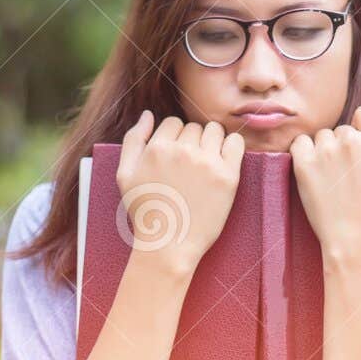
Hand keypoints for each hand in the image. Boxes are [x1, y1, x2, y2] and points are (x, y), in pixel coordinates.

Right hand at [116, 111, 243, 272]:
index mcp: (158, 148)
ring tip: (206, 163)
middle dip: (192, 142)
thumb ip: (133, 140)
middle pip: (194, 127)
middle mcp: (183, 151)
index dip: (174, 139)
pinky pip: (236, 142)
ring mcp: (207, 163)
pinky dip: (232, 145)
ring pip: (215, 130)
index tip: (175, 159)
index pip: (173, 123)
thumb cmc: (145, 212)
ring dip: (212, 141)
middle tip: (189, 167)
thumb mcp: (124, 175)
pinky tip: (224, 160)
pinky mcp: (228, 176)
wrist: (168, 245)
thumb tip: (148, 114)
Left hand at [289, 105, 360, 261]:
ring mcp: (325, 151)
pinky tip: (314, 171)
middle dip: (345, 145)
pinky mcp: (304, 163)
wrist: (355, 238)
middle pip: (342, 128)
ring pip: (322, 136)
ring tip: (334, 178)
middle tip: (350, 175)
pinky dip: (303, 153)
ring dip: (325, 151)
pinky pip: (299, 143)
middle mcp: (351, 140)